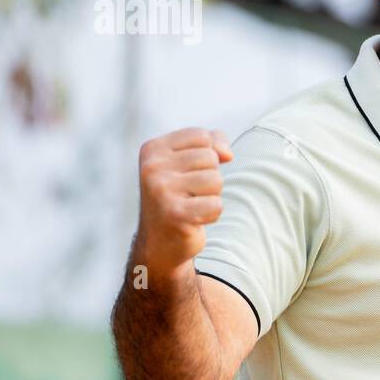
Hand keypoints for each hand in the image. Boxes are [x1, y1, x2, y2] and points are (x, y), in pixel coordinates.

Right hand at [135, 127, 232, 276]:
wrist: (159, 242)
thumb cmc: (179, 196)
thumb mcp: (188, 163)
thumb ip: (212, 144)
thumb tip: (228, 154)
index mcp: (152, 150)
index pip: (202, 136)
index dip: (208, 154)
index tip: (189, 173)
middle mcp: (152, 168)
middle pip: (210, 158)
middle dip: (209, 178)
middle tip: (189, 194)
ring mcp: (161, 191)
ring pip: (216, 181)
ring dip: (211, 196)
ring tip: (191, 205)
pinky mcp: (175, 214)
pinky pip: (216, 205)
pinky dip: (211, 214)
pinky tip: (193, 219)